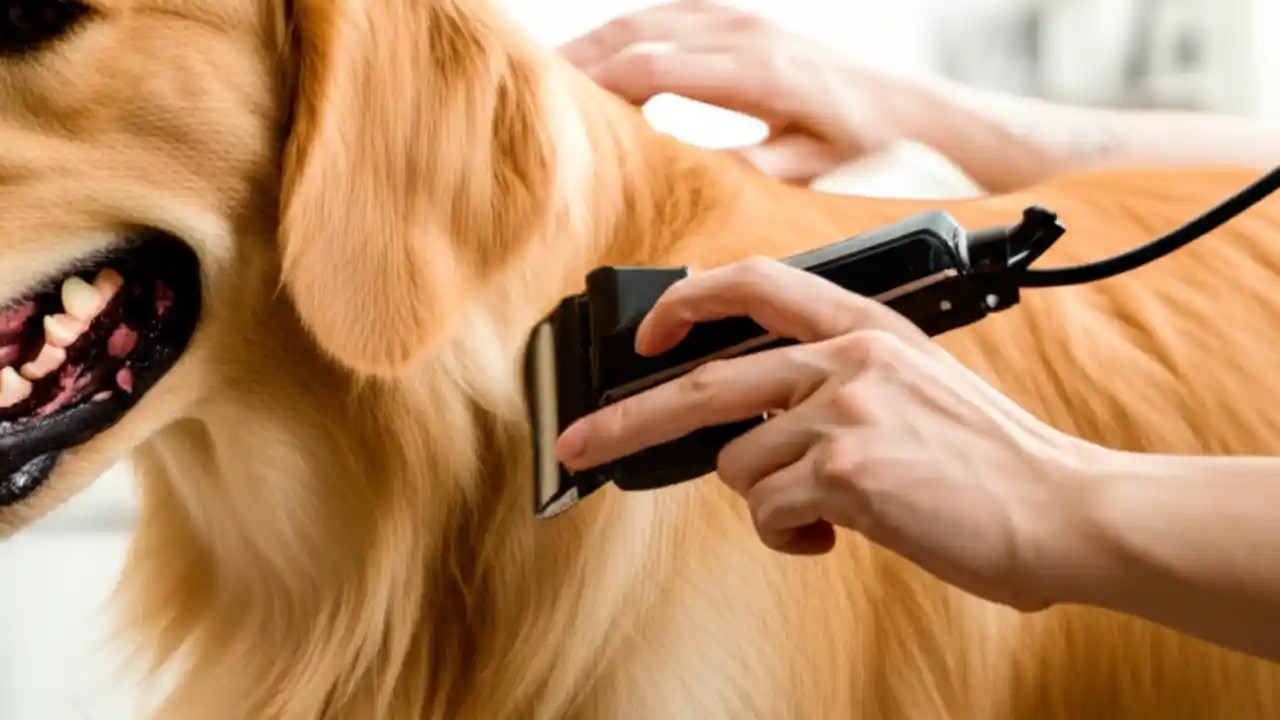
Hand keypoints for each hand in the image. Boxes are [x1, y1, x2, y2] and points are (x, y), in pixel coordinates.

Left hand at [555, 257, 1109, 610]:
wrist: (1060, 508)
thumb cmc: (988, 460)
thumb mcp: (912, 386)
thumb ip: (832, 383)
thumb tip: (742, 428)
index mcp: (865, 326)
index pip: (754, 281)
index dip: (687, 301)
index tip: (647, 333)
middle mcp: (847, 357)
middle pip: (700, 383)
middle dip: (623, 418)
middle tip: (577, 443)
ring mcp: (844, 411)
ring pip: (735, 465)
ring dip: (766, 499)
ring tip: (825, 510)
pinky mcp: (844, 470)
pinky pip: (766, 510)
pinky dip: (788, 534)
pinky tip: (834, 533)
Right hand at [558, 0, 910, 182]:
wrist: (901, 105)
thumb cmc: (856, 142)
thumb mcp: (805, 167)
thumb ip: (746, 164)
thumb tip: (685, 168)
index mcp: (757, 72)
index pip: (656, 66)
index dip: (600, 81)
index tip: (558, 105)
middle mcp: (744, 33)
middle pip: (639, 32)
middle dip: (581, 55)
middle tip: (531, 83)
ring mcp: (740, 18)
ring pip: (647, 17)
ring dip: (596, 39)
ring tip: (551, 69)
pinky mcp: (739, 18)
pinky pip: (667, 14)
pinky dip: (626, 31)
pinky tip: (601, 52)